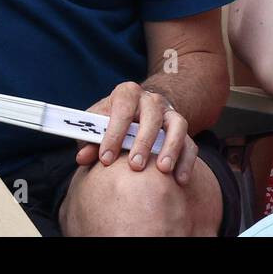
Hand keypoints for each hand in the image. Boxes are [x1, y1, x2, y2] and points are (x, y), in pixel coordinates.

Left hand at [75, 82, 197, 185]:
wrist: (139, 110)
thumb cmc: (113, 119)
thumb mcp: (98, 123)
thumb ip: (90, 139)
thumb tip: (82, 157)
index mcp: (127, 94)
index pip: (123, 107)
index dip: (114, 132)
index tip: (105, 158)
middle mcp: (151, 100)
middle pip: (152, 115)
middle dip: (144, 141)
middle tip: (135, 166)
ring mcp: (170, 113)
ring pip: (177, 125)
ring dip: (171, 147)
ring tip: (163, 170)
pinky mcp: (182, 130)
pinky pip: (190, 143)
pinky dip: (187, 161)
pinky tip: (179, 180)